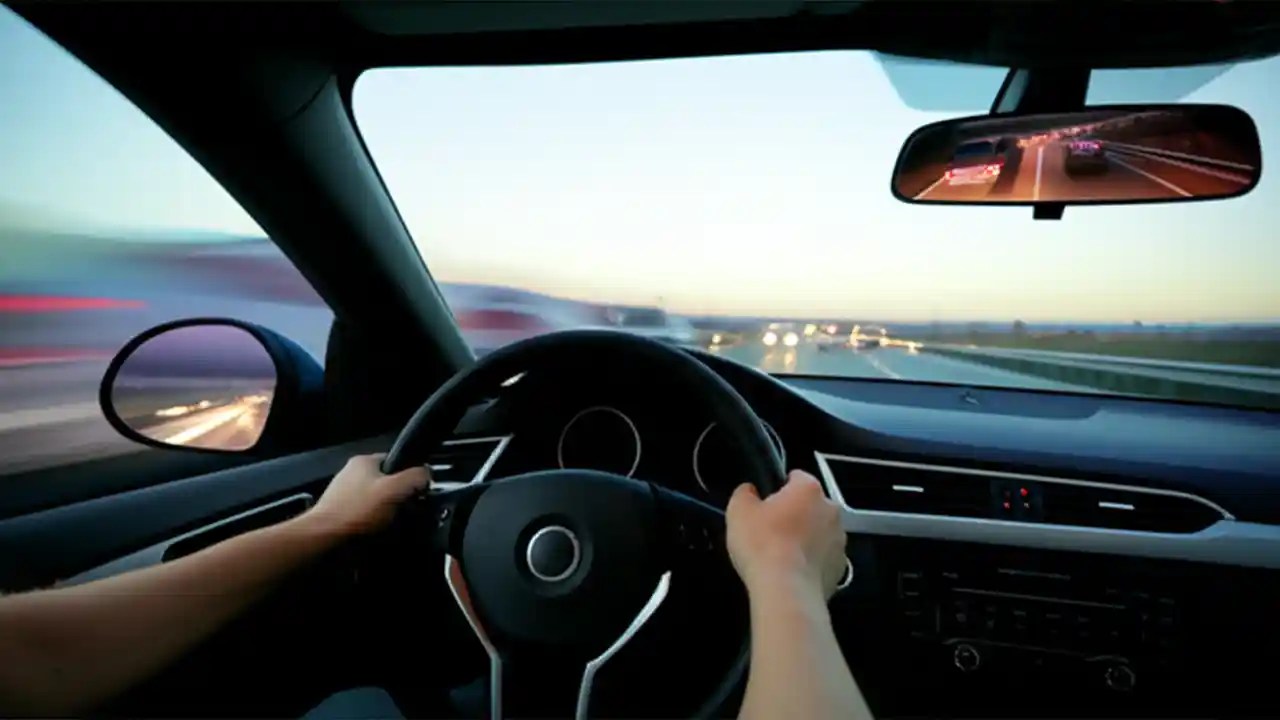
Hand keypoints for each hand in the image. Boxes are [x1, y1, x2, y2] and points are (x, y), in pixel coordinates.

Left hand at [301, 454, 429, 537]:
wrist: (324, 540)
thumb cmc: (359, 510)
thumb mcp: (395, 489)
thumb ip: (415, 477)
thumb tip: (427, 474)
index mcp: (363, 461)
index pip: (395, 461)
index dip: (410, 474)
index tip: (419, 491)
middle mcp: (352, 474)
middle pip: (387, 482)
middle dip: (399, 496)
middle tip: (409, 510)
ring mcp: (344, 495)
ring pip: (377, 501)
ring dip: (388, 513)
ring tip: (394, 525)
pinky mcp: (340, 515)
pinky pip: (366, 517)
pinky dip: (374, 524)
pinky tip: (379, 533)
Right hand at [726, 470, 845, 599]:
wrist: (787, 592)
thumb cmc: (762, 544)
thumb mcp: (738, 511)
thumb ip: (744, 493)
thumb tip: (750, 491)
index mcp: (809, 489)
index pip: (795, 476)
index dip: (777, 489)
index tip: (764, 506)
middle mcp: (831, 509)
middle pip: (810, 505)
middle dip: (794, 514)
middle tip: (770, 531)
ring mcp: (840, 540)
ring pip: (819, 532)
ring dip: (805, 538)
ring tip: (781, 556)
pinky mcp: (841, 568)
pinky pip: (823, 558)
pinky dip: (811, 562)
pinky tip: (793, 574)